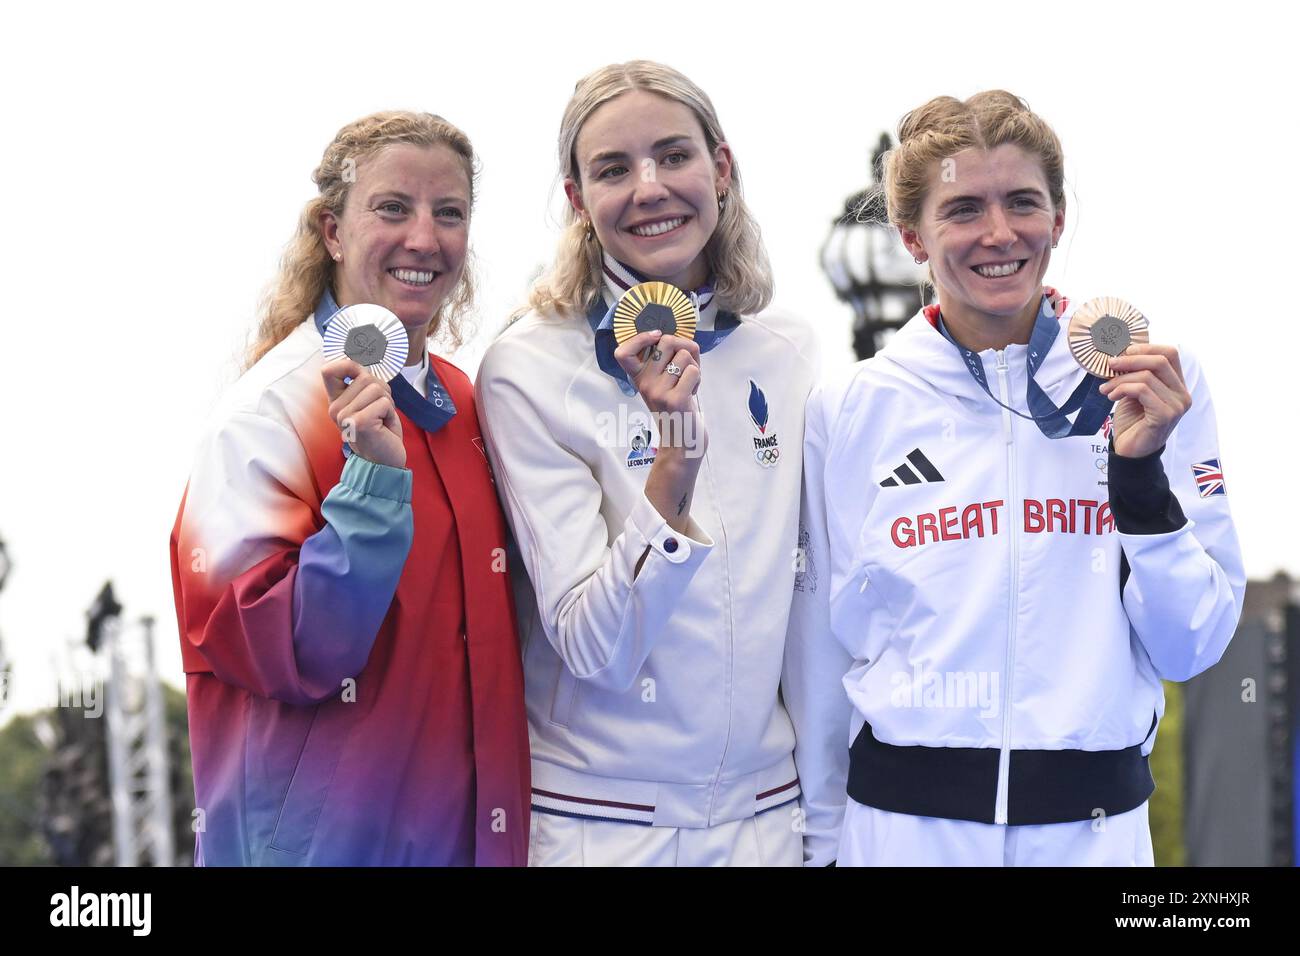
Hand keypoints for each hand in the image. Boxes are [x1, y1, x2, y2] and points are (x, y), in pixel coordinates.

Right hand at [321, 358, 405, 468]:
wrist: (384, 461)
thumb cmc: (380, 430)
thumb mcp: (369, 401)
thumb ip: (362, 383)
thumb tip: (363, 359)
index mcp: (335, 401)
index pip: (328, 370)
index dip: (349, 365)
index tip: (363, 376)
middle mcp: (335, 408)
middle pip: (364, 376)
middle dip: (382, 391)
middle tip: (380, 411)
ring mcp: (344, 416)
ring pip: (376, 388)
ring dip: (388, 402)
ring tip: (382, 418)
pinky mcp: (358, 423)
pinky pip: (384, 402)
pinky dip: (391, 412)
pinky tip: (384, 426)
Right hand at [613, 330, 707, 457]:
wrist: (682, 442)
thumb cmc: (677, 407)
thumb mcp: (663, 382)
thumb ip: (667, 359)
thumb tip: (681, 338)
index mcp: (639, 378)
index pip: (622, 353)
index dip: (639, 338)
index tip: (656, 336)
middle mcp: (644, 384)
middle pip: (667, 341)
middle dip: (685, 348)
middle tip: (685, 368)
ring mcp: (658, 391)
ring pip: (684, 355)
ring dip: (694, 366)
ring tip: (688, 384)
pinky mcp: (675, 399)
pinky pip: (693, 370)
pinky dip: (698, 378)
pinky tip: (692, 393)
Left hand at [1099, 344, 1191, 458]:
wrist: (1130, 451)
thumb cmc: (1132, 421)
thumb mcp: (1133, 392)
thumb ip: (1135, 374)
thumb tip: (1119, 354)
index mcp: (1177, 385)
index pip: (1170, 353)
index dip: (1146, 348)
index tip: (1123, 352)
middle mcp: (1182, 394)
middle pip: (1160, 360)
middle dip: (1130, 359)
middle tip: (1109, 364)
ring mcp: (1177, 405)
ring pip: (1147, 376)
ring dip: (1120, 379)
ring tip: (1105, 388)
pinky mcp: (1165, 415)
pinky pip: (1142, 391)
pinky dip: (1122, 389)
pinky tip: (1111, 397)